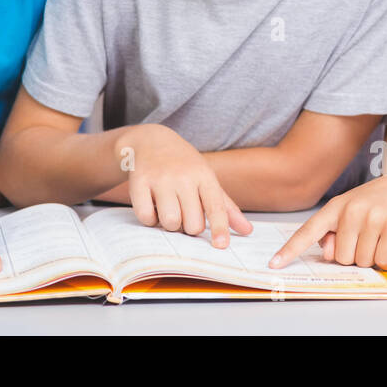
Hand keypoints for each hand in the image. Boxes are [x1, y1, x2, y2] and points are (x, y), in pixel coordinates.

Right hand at [118, 125, 251, 248]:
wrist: (151, 141)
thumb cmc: (184, 165)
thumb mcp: (207, 179)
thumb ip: (225, 207)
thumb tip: (247, 231)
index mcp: (204, 176)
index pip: (216, 206)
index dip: (220, 228)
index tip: (221, 246)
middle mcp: (183, 176)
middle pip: (192, 223)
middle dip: (189, 227)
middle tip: (185, 214)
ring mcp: (160, 179)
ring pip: (170, 222)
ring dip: (170, 224)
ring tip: (169, 210)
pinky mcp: (139, 182)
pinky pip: (146, 217)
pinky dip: (149, 220)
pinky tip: (152, 207)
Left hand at [270, 175, 386, 269]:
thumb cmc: (382, 201)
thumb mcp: (354, 209)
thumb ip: (335, 230)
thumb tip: (326, 253)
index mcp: (336, 206)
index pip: (308, 231)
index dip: (290, 250)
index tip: (274, 265)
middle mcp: (351, 210)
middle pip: (340, 258)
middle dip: (355, 256)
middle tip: (368, 238)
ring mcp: (372, 218)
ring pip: (362, 262)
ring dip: (374, 258)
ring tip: (382, 237)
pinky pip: (383, 261)